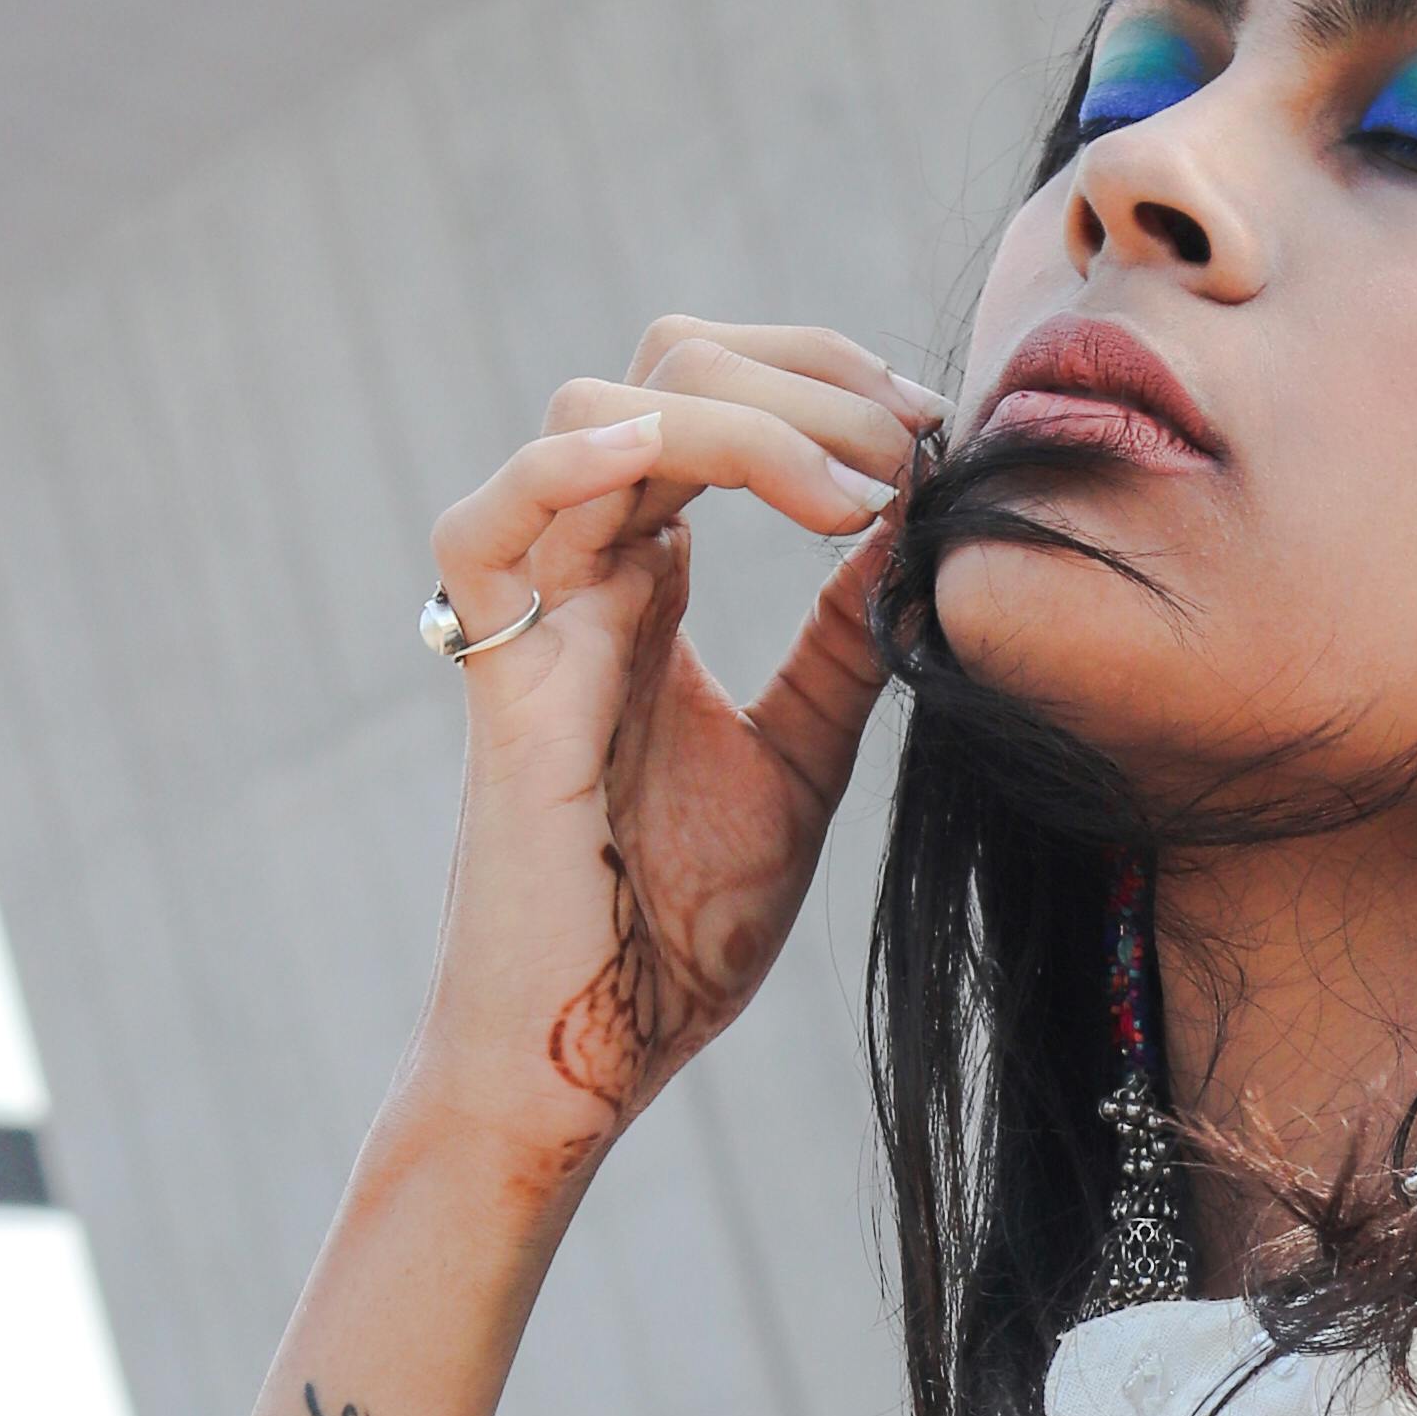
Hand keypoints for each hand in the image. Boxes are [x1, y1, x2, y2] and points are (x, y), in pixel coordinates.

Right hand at [402, 316, 941, 1180]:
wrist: (600, 1050)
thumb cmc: (681, 928)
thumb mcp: (802, 759)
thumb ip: (842, 644)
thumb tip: (914, 533)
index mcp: (654, 578)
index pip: (724, 394)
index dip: (830, 381)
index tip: (934, 430)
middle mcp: (592, 571)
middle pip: (670, 365)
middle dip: (807, 376)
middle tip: (911, 446)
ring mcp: (542, 617)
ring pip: (598, 413)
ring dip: (738, 418)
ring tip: (847, 494)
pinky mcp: (506, 689)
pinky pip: (481, 532)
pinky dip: (563, 467)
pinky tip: (661, 455)